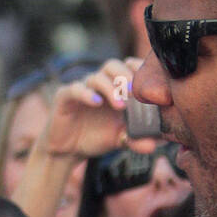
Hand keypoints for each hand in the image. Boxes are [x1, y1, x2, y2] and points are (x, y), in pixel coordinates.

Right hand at [40, 58, 159, 159]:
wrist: (68, 150)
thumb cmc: (96, 138)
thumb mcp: (119, 140)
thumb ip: (135, 140)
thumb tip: (152, 146)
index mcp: (115, 87)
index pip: (127, 67)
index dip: (138, 69)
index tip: (149, 82)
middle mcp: (99, 84)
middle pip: (112, 66)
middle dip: (125, 75)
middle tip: (134, 92)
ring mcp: (82, 88)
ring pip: (96, 77)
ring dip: (110, 88)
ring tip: (121, 105)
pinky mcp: (65, 97)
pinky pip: (75, 89)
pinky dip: (86, 94)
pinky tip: (97, 102)